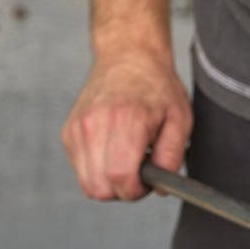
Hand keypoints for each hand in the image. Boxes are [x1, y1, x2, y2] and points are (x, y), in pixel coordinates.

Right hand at [62, 45, 192, 200]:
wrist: (128, 57)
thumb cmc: (157, 88)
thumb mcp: (180, 120)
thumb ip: (172, 157)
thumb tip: (161, 187)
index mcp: (126, 121)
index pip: (120, 177)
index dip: (137, 191)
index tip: (149, 181)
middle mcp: (95, 124)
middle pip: (100, 188)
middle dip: (124, 191)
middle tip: (141, 172)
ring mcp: (77, 128)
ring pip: (88, 184)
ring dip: (110, 183)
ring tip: (128, 161)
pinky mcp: (69, 132)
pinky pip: (81, 170)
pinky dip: (99, 171)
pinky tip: (114, 152)